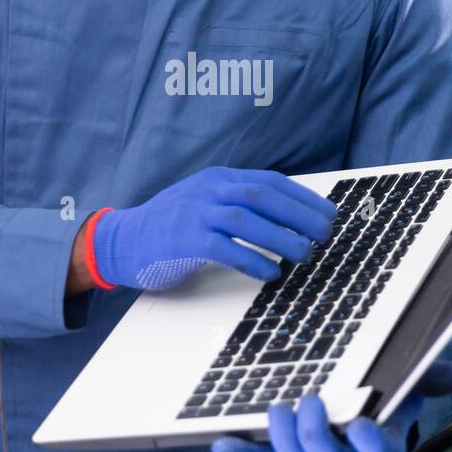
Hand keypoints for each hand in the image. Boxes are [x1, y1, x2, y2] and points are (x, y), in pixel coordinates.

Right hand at [91, 166, 335, 290]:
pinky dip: (252, 260)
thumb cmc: (171, 226)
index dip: (303, 197)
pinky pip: (224, 248)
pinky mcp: (183, 240)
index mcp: (219, 178)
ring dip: (282, 238)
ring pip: (246, 219)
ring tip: (305, 254)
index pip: (270, 181)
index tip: (328, 213)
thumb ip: (238, 204)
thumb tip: (289, 218)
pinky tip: (271, 272)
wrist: (122, 240)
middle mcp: (208, 190)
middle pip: (263, 195)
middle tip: (325, 234)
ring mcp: (194, 214)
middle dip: (300, 215)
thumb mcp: (205, 202)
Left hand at [212, 361, 451, 451]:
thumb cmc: (392, 384)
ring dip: (283, 442)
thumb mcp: (413, 375)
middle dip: (317, 438)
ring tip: (278, 408)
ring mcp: (315, 451)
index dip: (372, 446)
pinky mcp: (286, 446)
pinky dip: (243, 451)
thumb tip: (448, 375)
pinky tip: (223, 442)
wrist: (368, 392)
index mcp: (382, 438)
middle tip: (311, 401)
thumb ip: (429, 375)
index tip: (362, 422)